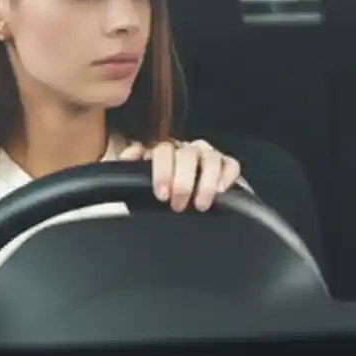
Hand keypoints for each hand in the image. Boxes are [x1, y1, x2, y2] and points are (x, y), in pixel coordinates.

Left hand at [118, 139, 241, 211]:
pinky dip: (228, 175)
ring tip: (201, 204)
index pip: (164, 151)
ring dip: (207, 182)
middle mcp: (186, 150)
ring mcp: (207, 156)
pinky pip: (231, 164)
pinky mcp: (225, 167)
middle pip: (189, 155)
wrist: (166, 203)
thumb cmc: (149, 192)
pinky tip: (222, 191)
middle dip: (184, 181)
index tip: (162, 195)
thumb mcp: (130, 180)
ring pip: (212, 159)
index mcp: (163, 151)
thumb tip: (130, 155)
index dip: (163, 172)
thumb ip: (124, 166)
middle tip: (179, 204)